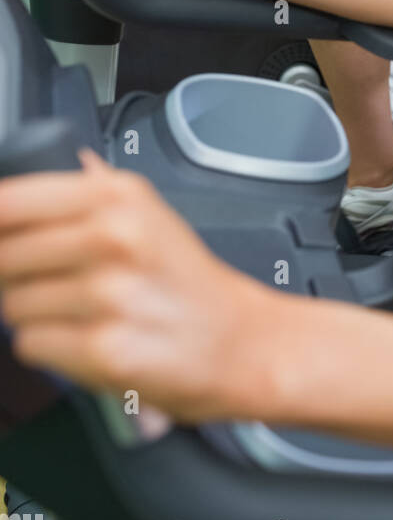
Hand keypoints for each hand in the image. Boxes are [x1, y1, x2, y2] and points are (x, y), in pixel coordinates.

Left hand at [0, 149, 285, 421]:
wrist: (242, 343)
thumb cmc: (190, 284)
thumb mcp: (150, 214)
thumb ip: (92, 188)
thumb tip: (42, 169)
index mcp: (120, 197)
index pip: (11, 201)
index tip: (4, 236)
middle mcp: (115, 237)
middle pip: (3, 255)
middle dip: (16, 274)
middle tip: (55, 282)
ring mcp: (109, 294)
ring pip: (12, 304)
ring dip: (34, 315)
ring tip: (79, 313)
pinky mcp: (104, 350)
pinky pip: (31, 345)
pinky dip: (50, 349)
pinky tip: (85, 340)